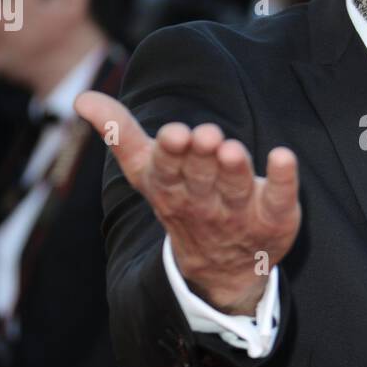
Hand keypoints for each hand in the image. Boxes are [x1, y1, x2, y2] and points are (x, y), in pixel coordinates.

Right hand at [73, 90, 300, 314]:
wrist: (221, 269)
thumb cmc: (183, 200)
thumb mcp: (148, 172)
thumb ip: (121, 134)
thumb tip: (81, 97)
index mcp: (171, 189)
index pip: (166, 171)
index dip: (171, 154)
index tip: (175, 134)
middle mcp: (204, 203)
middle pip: (201, 178)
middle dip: (202, 157)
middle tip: (206, 135)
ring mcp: (240, 213)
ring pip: (236, 190)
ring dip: (234, 169)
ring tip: (233, 149)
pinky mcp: (274, 217)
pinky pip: (280, 198)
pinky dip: (284, 180)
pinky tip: (284, 156)